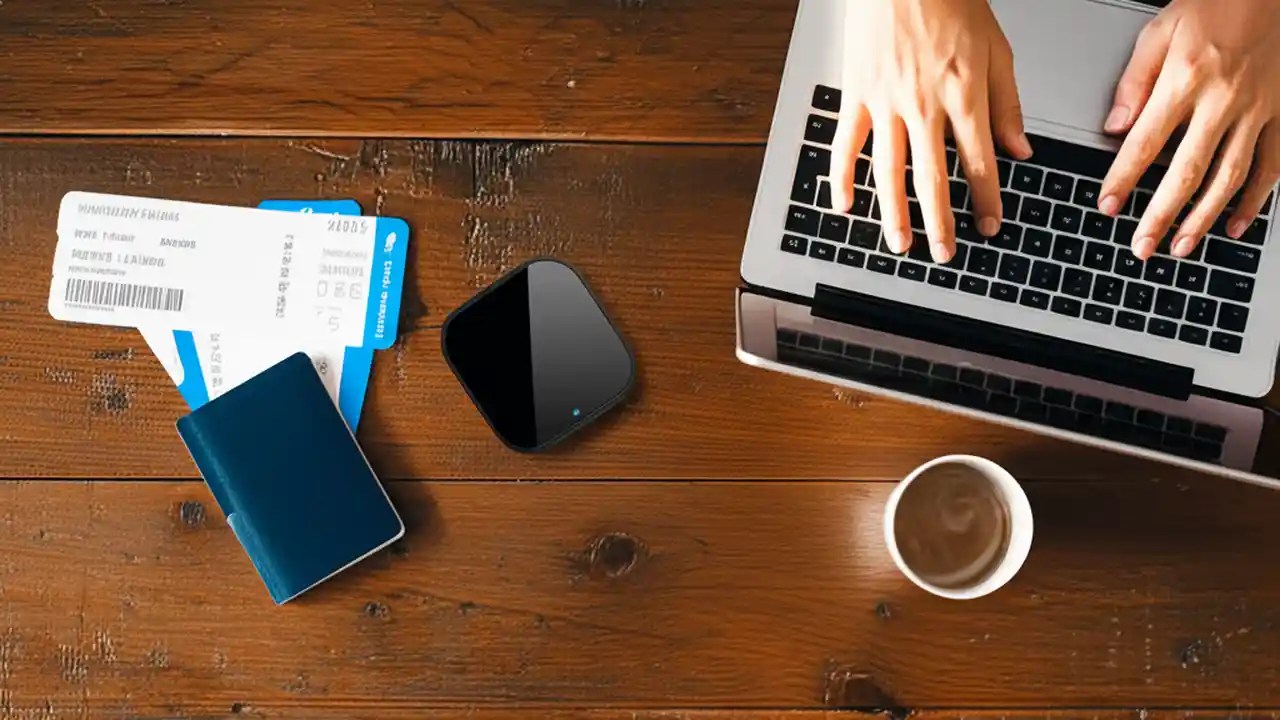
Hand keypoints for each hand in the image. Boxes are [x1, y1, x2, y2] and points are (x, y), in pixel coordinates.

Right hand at [829, 0, 1031, 262]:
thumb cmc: (950, 1)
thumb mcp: (997, 49)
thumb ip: (1008, 104)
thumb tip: (1020, 150)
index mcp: (964, 93)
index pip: (979, 162)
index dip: (986, 200)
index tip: (991, 226)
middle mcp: (923, 105)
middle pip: (932, 178)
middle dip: (941, 222)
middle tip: (945, 253)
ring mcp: (885, 103)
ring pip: (888, 171)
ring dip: (894, 213)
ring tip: (900, 243)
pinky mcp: (857, 95)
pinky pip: (846, 145)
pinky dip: (841, 178)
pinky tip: (844, 205)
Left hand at [1099, 0, 1279, 258]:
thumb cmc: (1216, 4)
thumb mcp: (1160, 32)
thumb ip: (1134, 83)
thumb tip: (1113, 127)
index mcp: (1186, 81)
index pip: (1144, 143)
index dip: (1123, 179)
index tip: (1108, 206)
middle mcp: (1223, 101)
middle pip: (1186, 172)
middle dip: (1161, 216)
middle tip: (1142, 246)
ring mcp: (1258, 111)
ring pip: (1229, 178)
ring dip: (1203, 218)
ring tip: (1182, 246)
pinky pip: (1271, 167)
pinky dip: (1255, 201)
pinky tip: (1234, 224)